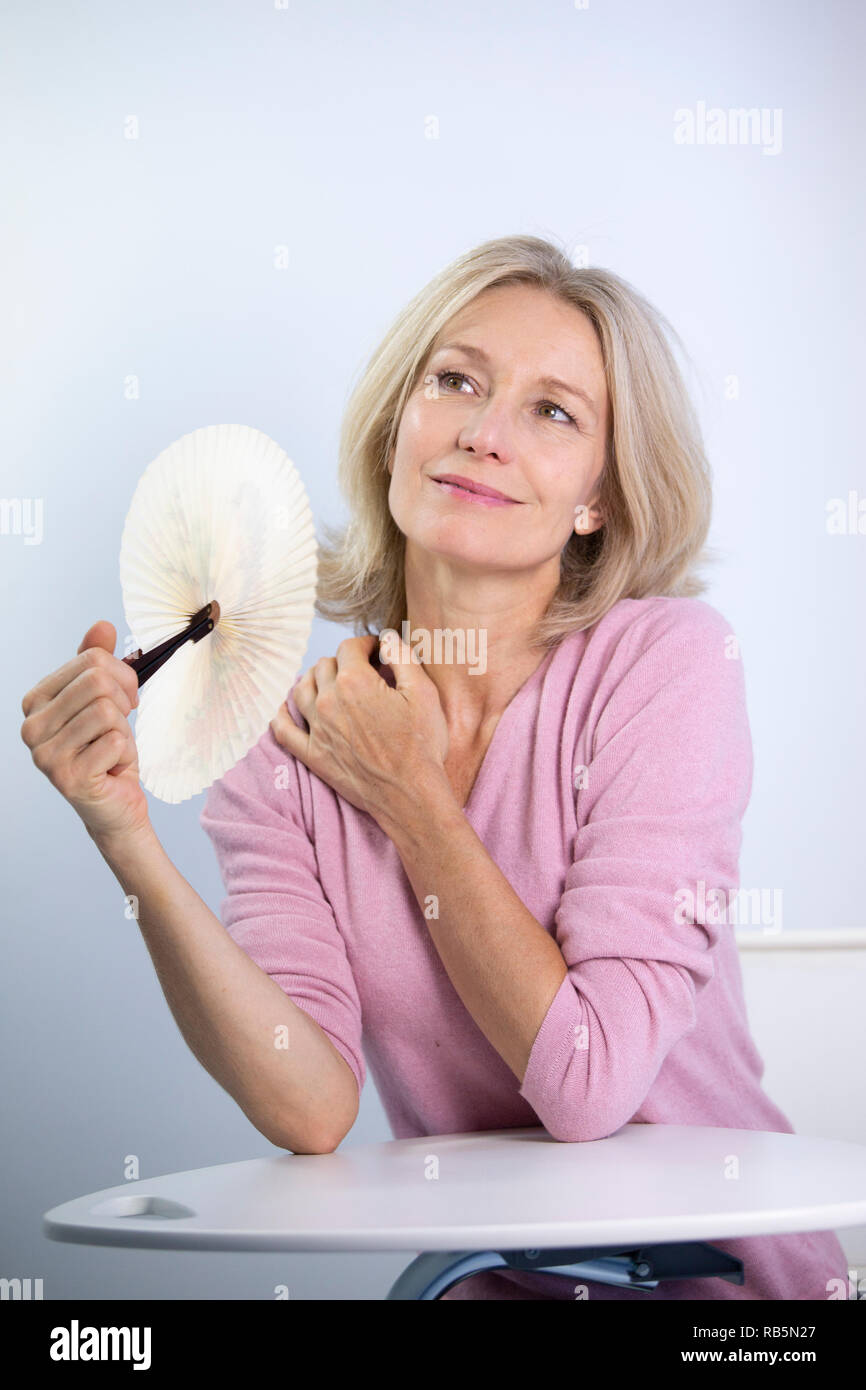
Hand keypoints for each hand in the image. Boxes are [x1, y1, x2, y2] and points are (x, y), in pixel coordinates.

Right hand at [20, 620, 150, 844]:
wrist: (114, 803)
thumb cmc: (106, 749)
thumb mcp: (104, 699)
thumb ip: (98, 661)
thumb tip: (102, 626)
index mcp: (35, 700)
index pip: (90, 660)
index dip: (121, 676)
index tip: (123, 700)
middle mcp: (31, 727)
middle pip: (98, 682)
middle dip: (124, 702)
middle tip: (120, 726)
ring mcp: (45, 754)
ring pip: (108, 712)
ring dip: (123, 731)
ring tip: (110, 748)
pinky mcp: (68, 777)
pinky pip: (116, 742)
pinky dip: (125, 753)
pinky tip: (110, 767)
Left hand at [269, 634, 450, 827]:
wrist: (410, 794)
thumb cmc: (421, 745)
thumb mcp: (424, 693)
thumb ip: (403, 657)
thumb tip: (387, 639)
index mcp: (354, 682)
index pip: (349, 647)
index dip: (365, 643)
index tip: (377, 650)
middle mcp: (328, 701)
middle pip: (324, 665)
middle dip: (343, 661)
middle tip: (361, 668)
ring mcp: (317, 729)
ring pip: (301, 689)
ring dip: (315, 679)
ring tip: (329, 681)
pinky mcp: (313, 755)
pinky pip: (284, 730)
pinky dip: (282, 715)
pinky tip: (287, 709)